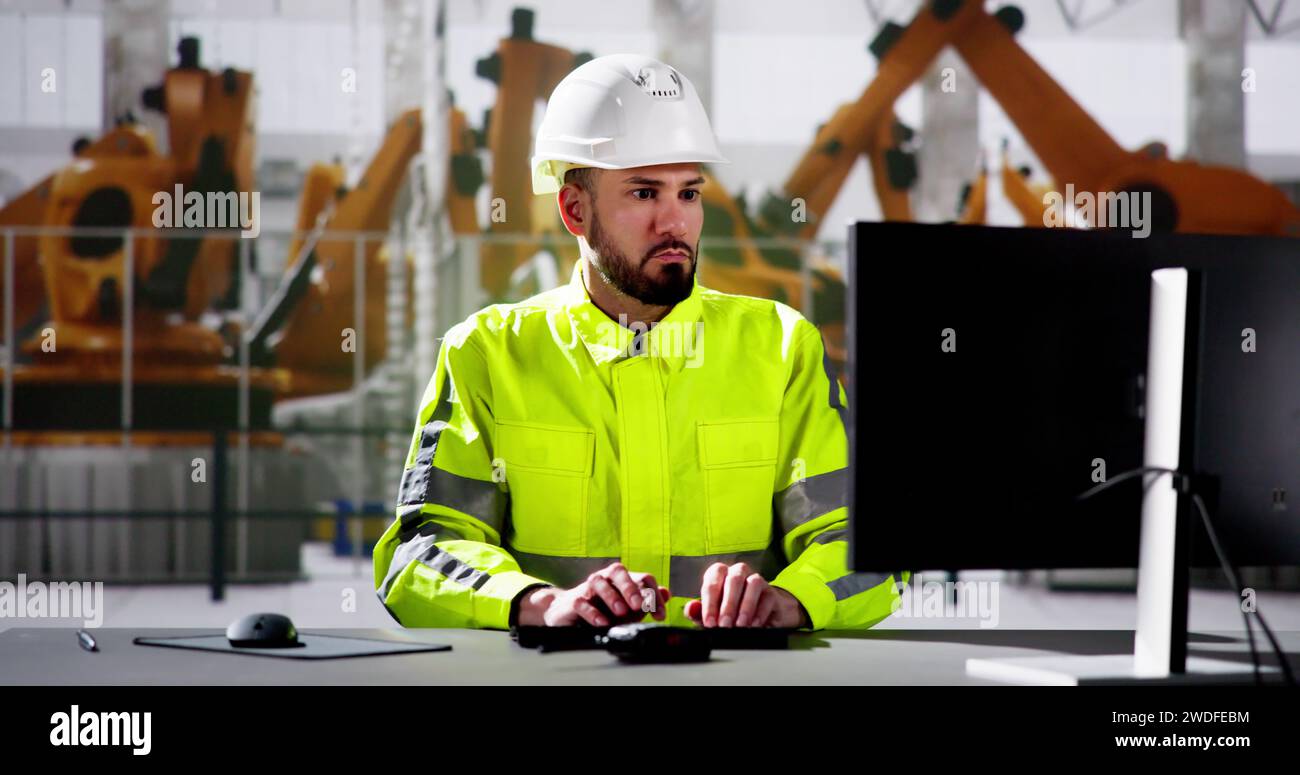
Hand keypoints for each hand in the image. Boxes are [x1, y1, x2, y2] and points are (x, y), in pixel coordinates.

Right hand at [518, 562, 670, 626]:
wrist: (569, 613)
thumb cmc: (604, 609)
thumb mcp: (630, 607)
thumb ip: (647, 600)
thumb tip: (666, 593)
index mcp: (623, 579)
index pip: (642, 578)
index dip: (653, 595)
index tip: (660, 615)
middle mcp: (606, 578)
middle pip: (618, 571)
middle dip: (630, 588)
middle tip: (639, 605)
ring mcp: (588, 588)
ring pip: (598, 582)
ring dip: (612, 596)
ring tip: (621, 612)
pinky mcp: (573, 601)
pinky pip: (581, 602)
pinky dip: (593, 612)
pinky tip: (602, 622)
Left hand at [684, 562, 809, 628]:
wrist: (758, 618)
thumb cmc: (728, 614)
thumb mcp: (711, 616)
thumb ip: (697, 613)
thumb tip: (690, 608)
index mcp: (719, 574)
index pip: (712, 582)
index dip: (709, 604)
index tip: (709, 623)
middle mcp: (738, 572)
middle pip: (733, 580)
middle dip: (728, 604)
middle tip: (725, 625)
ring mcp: (756, 580)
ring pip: (753, 584)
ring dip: (746, 606)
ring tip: (740, 625)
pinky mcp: (771, 592)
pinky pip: (767, 597)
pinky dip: (760, 612)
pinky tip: (754, 625)